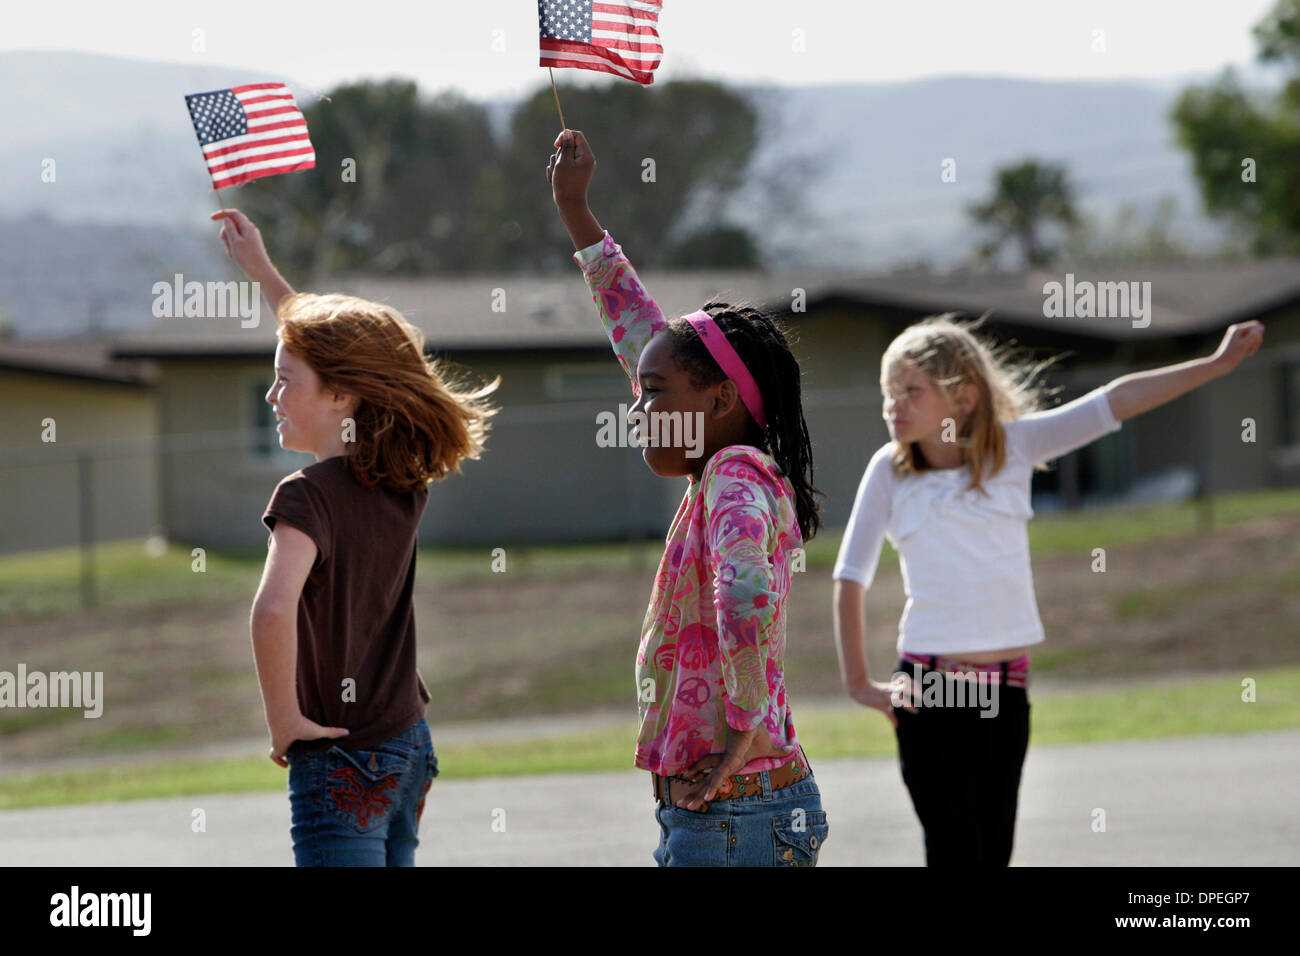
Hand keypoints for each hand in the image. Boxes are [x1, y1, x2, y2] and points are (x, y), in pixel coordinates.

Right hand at [210, 208, 275, 280]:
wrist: (260, 272)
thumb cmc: (247, 257)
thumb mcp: (235, 241)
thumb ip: (229, 228)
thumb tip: (227, 219)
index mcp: (248, 227)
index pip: (234, 213)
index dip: (222, 213)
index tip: (211, 218)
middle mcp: (250, 230)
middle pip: (231, 225)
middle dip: (225, 234)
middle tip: (230, 245)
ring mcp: (249, 238)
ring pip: (232, 236)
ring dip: (228, 243)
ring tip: (234, 254)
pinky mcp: (248, 246)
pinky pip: (235, 244)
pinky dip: (232, 249)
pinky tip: (236, 258)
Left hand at [268, 713, 348, 766]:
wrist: (287, 723)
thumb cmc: (303, 725)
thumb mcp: (320, 732)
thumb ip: (332, 733)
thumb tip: (348, 732)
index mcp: (298, 736)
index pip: (299, 741)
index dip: (301, 746)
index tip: (305, 751)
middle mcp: (289, 740)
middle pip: (290, 748)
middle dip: (293, 753)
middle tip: (301, 760)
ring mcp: (281, 745)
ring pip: (281, 752)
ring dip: (286, 756)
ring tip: (295, 765)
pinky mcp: (276, 749)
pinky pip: (275, 757)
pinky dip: (279, 762)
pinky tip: (287, 766)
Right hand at [547, 129, 595, 208]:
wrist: (569, 205)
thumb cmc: (565, 184)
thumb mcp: (563, 162)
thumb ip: (566, 146)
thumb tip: (567, 133)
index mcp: (586, 156)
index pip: (577, 135)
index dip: (565, 136)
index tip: (556, 144)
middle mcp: (585, 159)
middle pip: (569, 145)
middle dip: (559, 154)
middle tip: (558, 167)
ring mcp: (579, 166)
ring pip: (563, 155)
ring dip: (556, 163)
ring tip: (556, 176)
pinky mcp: (573, 172)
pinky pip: (562, 165)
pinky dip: (556, 170)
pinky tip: (555, 180)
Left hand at [672, 723, 795, 810]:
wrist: (754, 720)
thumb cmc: (757, 732)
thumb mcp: (769, 749)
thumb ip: (778, 752)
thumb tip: (792, 750)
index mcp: (730, 764)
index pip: (713, 779)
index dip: (703, 787)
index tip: (694, 796)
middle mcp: (724, 765)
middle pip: (706, 782)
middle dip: (694, 794)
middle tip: (681, 805)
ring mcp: (725, 763)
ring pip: (708, 782)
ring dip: (698, 794)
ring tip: (685, 806)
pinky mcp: (730, 759)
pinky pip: (720, 775)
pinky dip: (713, 786)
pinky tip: (707, 797)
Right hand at [849, 677, 915, 727]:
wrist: (859, 688)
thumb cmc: (871, 692)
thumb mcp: (883, 695)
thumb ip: (891, 705)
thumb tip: (897, 718)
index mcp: (892, 687)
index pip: (905, 682)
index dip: (914, 684)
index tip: (921, 690)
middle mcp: (890, 691)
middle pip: (904, 689)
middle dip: (914, 692)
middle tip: (923, 697)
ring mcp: (886, 697)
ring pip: (897, 698)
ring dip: (906, 703)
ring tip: (915, 710)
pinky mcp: (880, 704)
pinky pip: (887, 712)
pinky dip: (892, 718)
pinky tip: (896, 724)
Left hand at [1210, 321, 1263, 375]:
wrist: (1220, 365)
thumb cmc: (1231, 356)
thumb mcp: (1244, 345)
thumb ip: (1253, 335)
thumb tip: (1261, 327)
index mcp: (1237, 328)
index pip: (1256, 326)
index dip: (1258, 335)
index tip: (1252, 344)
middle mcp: (1237, 331)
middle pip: (1256, 332)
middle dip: (1256, 341)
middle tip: (1250, 350)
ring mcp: (1238, 337)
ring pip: (1254, 338)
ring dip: (1254, 346)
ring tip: (1247, 353)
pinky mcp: (1239, 343)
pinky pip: (1251, 343)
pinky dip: (1250, 349)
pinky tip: (1245, 354)